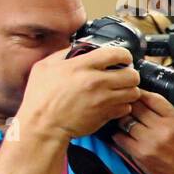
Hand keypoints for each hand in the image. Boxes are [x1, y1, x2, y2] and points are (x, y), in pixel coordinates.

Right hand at [16, 47, 141, 140]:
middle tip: (123, 77)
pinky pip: (127, 107)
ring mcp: (103, 99)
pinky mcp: (106, 114)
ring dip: (128, 91)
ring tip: (119, 91)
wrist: (42, 125)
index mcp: (80, 66)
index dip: (124, 55)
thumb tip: (80, 47)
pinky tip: (113, 104)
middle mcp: (95, 81)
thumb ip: (63, 54)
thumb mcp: (44, 67)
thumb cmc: (40, 97)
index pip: (116, 53)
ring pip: (133, 92)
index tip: (123, 59)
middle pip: (132, 74)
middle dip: (130, 75)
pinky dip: (123, 106)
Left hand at [110, 91, 173, 173]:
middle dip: (128, 106)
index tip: (134, 93)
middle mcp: (163, 128)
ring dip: (122, 121)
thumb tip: (140, 98)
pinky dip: (119, 135)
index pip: (152, 98)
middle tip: (124, 107)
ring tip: (125, 123)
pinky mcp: (140, 153)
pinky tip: (123, 136)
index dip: (140, 94)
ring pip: (126, 121)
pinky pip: (120, 137)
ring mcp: (151, 141)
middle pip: (136, 108)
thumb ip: (163, 112)